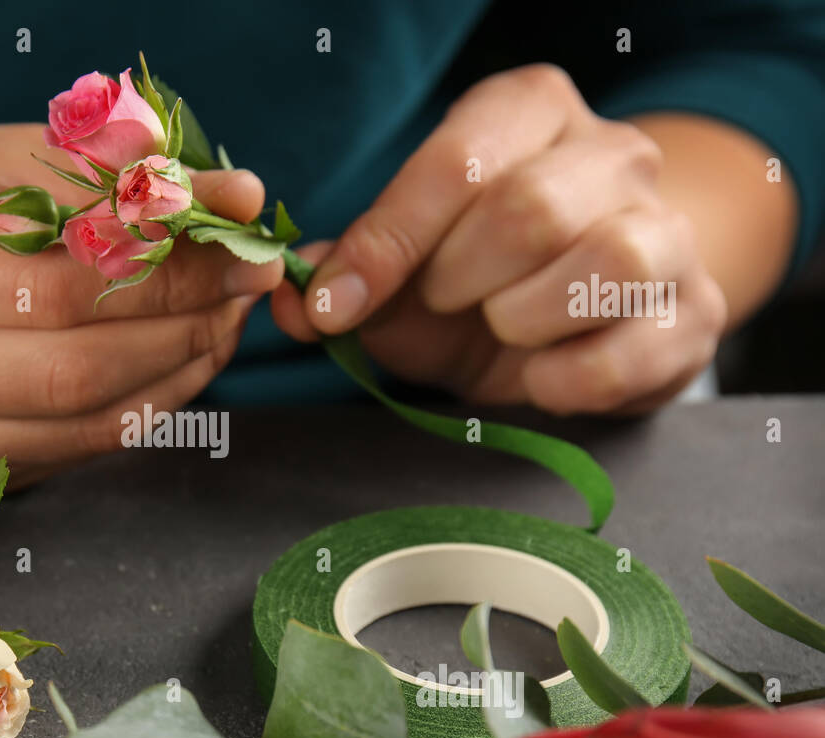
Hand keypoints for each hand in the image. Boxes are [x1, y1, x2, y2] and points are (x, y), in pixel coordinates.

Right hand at [0, 124, 279, 486]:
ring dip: (175, 373)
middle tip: (245, 289)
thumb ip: (111, 172)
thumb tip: (238, 197)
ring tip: (222, 320)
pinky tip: (177, 361)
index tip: (241, 247)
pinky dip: (142, 407)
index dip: (166, 275)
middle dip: (182, 329)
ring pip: (78, 423)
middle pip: (70, 370)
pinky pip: (72, 452)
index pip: (54, 287)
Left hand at [272, 64, 727, 414]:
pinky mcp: (693, 312)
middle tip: (443, 304)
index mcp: (528, 113)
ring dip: (519, 320)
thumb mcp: (404, 271)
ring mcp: (668, 229)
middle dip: (457, 280)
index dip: (384, 243)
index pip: (454, 162)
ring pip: (602, 261)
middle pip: (527, 209)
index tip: (333, 308)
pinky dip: (563, 381)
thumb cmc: (481, 282)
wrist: (586, 317)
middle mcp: (611, 153)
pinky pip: (627, 351)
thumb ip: (345, 274)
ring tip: (500, 329)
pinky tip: (540, 374)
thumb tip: (288, 299)